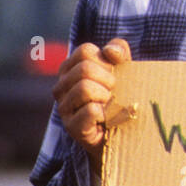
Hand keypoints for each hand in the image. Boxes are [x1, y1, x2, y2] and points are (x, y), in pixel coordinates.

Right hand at [52, 38, 131, 170]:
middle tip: (114, 93)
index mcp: (70, 68)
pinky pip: (90, 111)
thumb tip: (110, 51)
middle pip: (84, 69)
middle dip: (108, 80)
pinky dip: (105, 113)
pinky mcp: (72, 127)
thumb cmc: (120, 98)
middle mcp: (61, 86)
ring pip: (84, 88)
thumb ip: (119, 51)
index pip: (85, 51)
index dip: (105, 61)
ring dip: (106, 97)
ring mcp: (63, 107)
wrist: (122, 134)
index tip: (113, 75)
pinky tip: (107, 119)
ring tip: (110, 105)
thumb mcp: (124, 69)